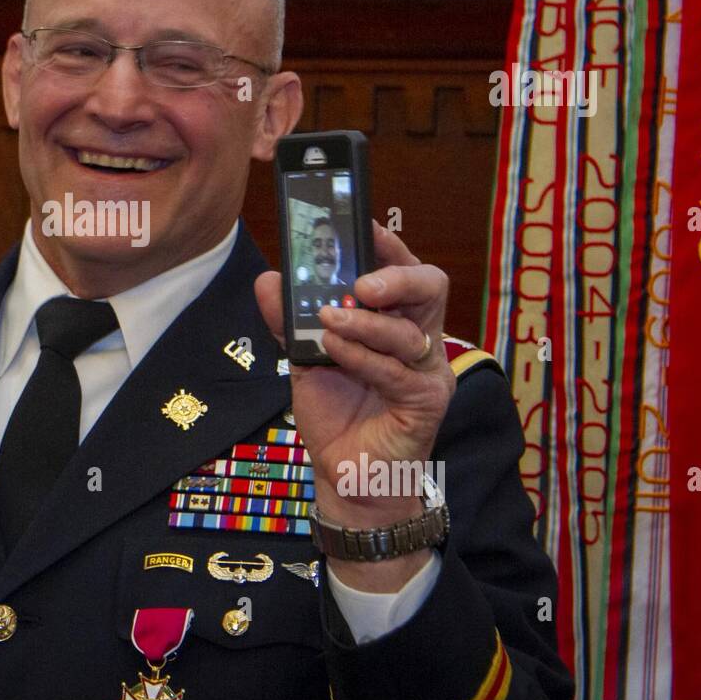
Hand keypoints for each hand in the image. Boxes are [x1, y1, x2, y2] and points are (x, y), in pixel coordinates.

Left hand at [255, 221, 455, 590]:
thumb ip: (290, 320)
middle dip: (396, 275)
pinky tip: (335, 351)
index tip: (362, 225)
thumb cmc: (336, 412)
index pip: (405, 269)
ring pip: (410, 331)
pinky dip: (362, 356)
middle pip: (431, 287)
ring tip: (328, 320)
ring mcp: (428, 369)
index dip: (389, 245)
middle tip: (359, 281)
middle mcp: (420, 337)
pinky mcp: (426, 401)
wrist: (345, 474)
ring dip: (365, 322)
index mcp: (396, 318)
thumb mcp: (306, 358)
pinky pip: (398, 371)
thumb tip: (269, 279)